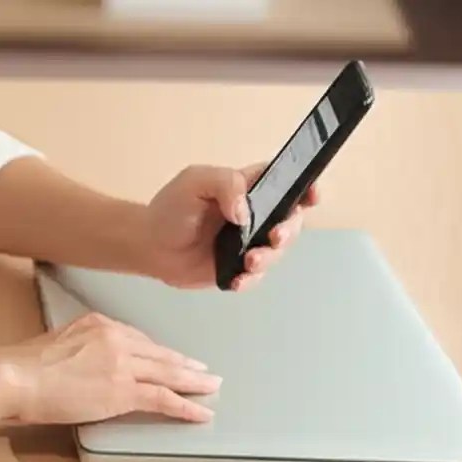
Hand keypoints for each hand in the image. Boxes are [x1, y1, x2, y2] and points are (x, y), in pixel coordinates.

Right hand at [0, 312, 220, 423]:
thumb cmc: (23, 368)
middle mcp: (115, 338)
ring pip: (168, 373)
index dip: (158, 353)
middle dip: (184, 364)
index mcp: (98, 325)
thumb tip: (83, 367)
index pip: (138, 339)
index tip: (169, 359)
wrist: (15, 376)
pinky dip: (186, 406)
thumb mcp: (56, 345)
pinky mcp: (123, 391)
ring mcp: (122, 364)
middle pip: (159, 354)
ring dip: (194, 382)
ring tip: (211, 387)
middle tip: (204, 370)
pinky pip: (163, 398)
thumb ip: (78, 350)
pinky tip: (200, 411)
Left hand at [138, 164, 318, 290]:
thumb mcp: (194, 181)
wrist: (150, 246)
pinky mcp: (237, 268)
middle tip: (275, 237)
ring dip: (269, 257)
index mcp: (249, 188)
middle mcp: (255, 215)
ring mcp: (248, 242)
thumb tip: (245, 212)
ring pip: (277, 250)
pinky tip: (237, 280)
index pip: (286, 183)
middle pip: (290, 219)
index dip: (306, 187)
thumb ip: (224, 184)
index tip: (311, 195)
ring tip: (249, 262)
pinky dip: (250, 279)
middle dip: (290, 229)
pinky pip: (255, 276)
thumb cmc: (171, 208)